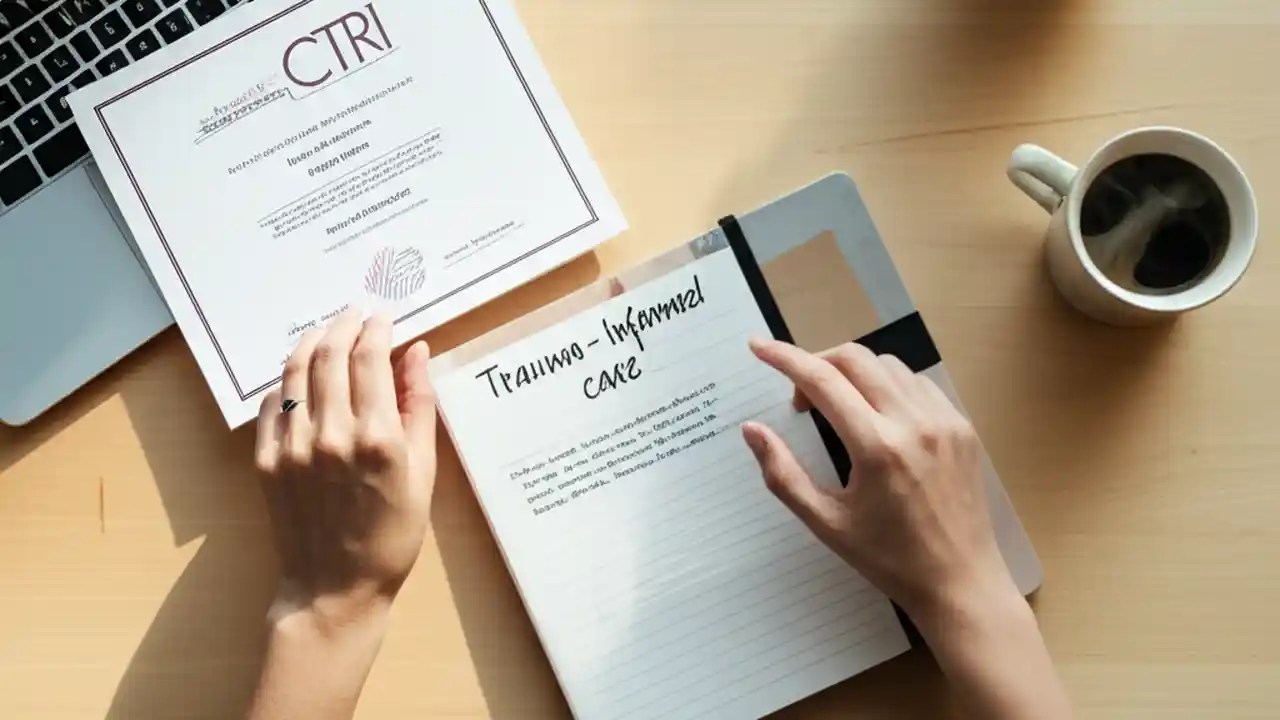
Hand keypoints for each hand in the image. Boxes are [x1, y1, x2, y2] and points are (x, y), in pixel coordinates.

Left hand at [253, 308, 436, 629]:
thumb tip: (416, 352)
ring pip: (296, 371)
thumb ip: (419, 407)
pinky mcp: (266, 460)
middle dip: (344, 324)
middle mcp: (332, 434)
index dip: (377, 328)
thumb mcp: (423, 472)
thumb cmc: (392, 535)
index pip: (371, 358)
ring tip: (326, 332)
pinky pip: (271, 404)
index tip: (384, 315)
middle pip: (331, 354)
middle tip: (355, 313)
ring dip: (312, 341)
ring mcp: (293, 446)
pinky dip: (287, 381)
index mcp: (378, 438)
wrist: (335, 587)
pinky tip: (300, 376)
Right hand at [742, 339, 1070, 718]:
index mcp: (877, 448)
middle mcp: (914, 423)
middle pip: (855, 359)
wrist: (960, 582)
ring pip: (888, 365)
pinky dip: (888, 386)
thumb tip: (752, 430)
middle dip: (817, 364)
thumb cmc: (889, 559)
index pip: (823, 381)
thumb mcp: (826, 522)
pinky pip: (917, 384)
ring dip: (854, 373)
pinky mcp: (962, 426)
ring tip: (839, 410)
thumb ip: (783, 474)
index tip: (759, 347)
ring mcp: (944, 420)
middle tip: (802, 401)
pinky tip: (877, 417)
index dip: (785, 358)